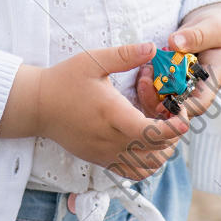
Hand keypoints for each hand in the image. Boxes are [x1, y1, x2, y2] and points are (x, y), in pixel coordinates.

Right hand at [2, 43, 187, 179]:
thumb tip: (152, 48)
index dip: (173, 129)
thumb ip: (125, 55)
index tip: (183, 117)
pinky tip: (145, 142)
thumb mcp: (93, 60)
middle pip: (156, 152)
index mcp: (112, 114)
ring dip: (161, 151)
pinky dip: (147, 163)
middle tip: (169, 115)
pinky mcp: (101, 160)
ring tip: (159, 129)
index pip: (151, 133)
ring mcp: (105, 153)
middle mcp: (111, 139)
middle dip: (172, 136)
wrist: (37, 105)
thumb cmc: (64, 80)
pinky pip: (132, 172)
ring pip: (148, 167)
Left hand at [135, 3, 220, 121]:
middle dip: (158, 99)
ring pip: (163, 100)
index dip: (183, 109)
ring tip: (144, 71)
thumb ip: (196, 36)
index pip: (199, 104)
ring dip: (150, 90)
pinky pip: (156, 86)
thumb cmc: (220, 29)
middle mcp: (196, 89)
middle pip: (177, 107)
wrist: (212, 27)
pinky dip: (148, 79)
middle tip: (145, 80)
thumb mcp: (213, 29)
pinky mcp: (170, 78)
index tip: (166, 102)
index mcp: (212, 82)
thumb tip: (174, 43)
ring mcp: (182, 85)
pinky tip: (143, 67)